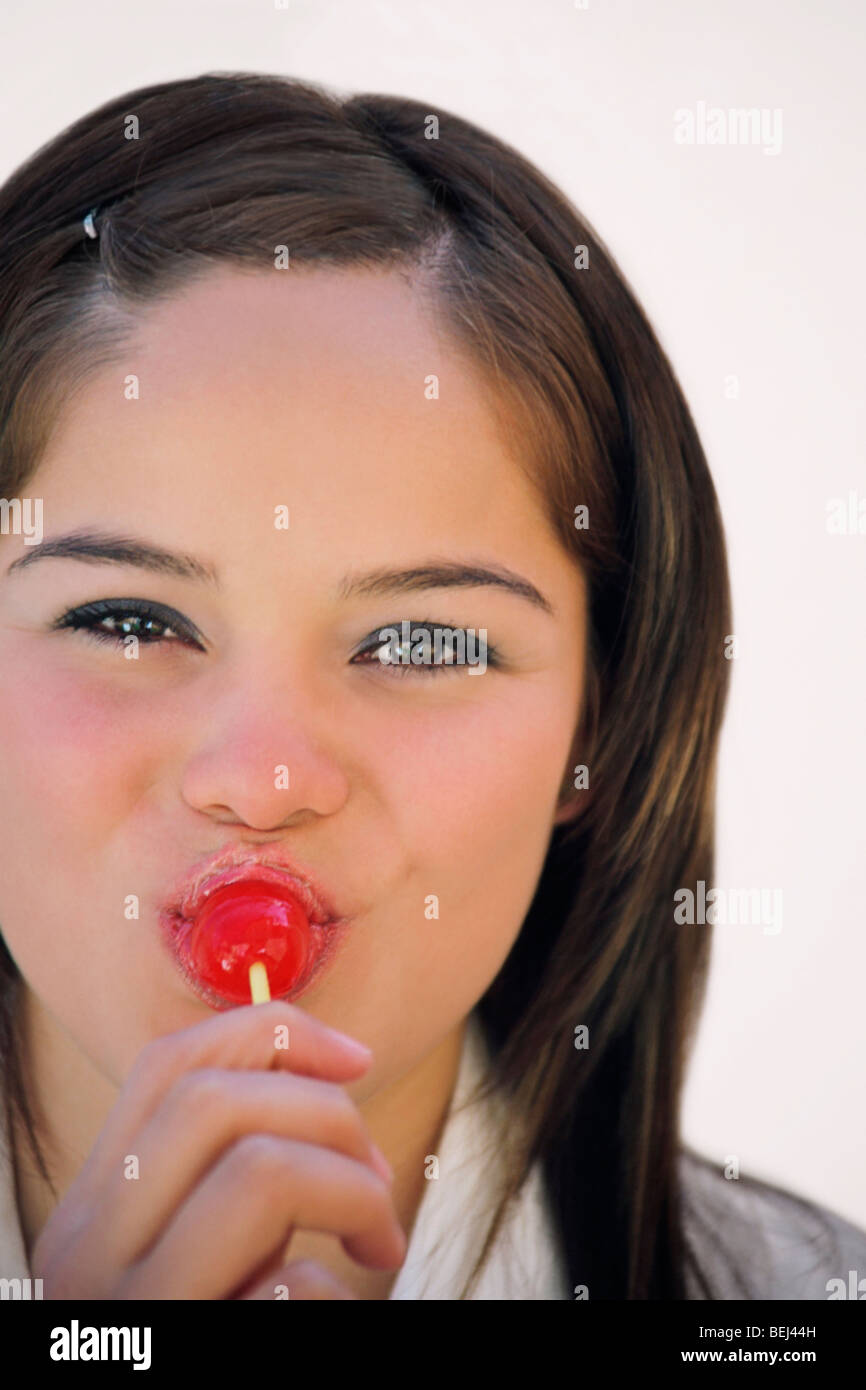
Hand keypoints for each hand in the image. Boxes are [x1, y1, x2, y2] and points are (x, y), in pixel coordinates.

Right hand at [31, 1002, 405, 1298]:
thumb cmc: (224, 1321)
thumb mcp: (209, 1244)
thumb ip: (231, 1169)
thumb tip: (325, 1069)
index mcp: (95, 1209)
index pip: (167, 1064)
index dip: (272, 1032)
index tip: (356, 1055)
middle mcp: (85, 1257)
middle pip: (215, 1099)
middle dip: (329, 1114)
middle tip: (373, 1184)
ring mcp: (130, 1319)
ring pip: (259, 1167)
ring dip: (351, 1189)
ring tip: (375, 1249)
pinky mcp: (185, 1358)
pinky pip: (289, 1289)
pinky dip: (337, 1291)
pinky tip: (330, 1314)